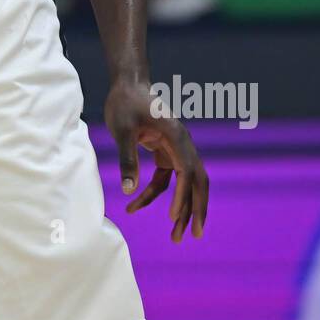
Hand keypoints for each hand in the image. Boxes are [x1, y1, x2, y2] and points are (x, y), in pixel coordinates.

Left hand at [104, 78, 208, 240]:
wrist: (128, 84)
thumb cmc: (125, 102)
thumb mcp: (122, 129)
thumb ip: (127, 158)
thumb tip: (128, 190)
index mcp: (176, 136)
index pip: (186, 171)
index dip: (183, 195)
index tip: (173, 216)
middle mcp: (182, 144)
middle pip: (197, 181)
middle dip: (196, 209)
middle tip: (192, 236)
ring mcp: (176, 149)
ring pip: (185, 184)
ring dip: (181, 208)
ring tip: (176, 236)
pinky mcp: (166, 153)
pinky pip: (166, 179)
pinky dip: (156, 194)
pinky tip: (136, 206)